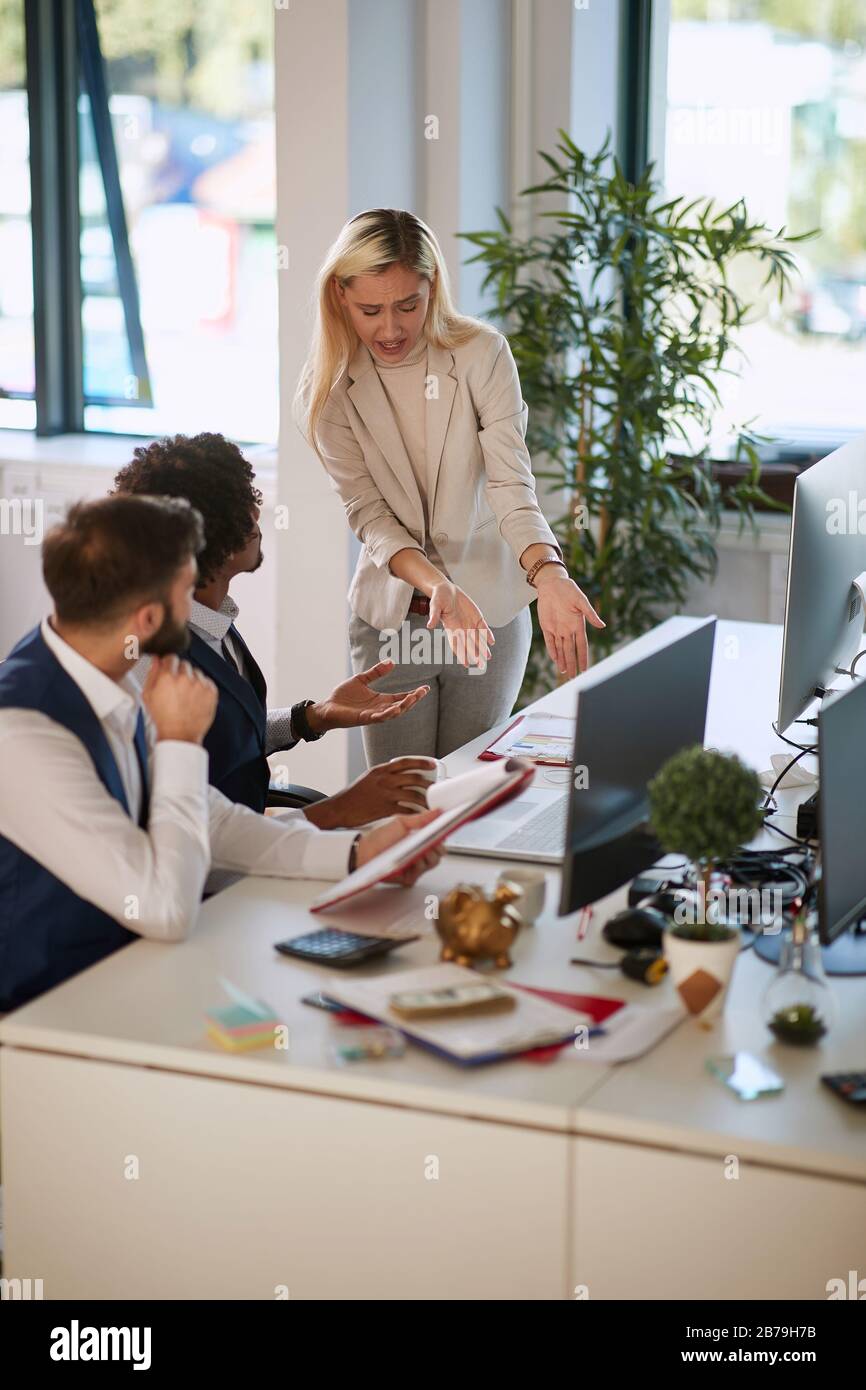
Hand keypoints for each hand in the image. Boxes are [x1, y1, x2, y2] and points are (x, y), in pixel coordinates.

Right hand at [142, 655, 217, 743]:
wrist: (180, 734)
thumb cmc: (164, 718)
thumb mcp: (148, 695)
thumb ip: (152, 674)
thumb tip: (156, 660)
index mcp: (168, 677)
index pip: (171, 657)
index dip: (168, 664)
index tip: (169, 670)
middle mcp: (185, 678)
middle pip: (184, 664)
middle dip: (180, 672)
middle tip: (176, 687)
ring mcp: (200, 684)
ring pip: (196, 672)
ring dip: (192, 679)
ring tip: (186, 695)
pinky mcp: (211, 691)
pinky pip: (207, 681)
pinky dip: (202, 687)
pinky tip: (194, 698)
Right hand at [304, 758, 436, 828]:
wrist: (339, 808)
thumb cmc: (353, 795)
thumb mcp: (368, 778)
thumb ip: (384, 776)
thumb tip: (400, 778)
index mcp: (380, 770)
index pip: (405, 762)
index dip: (421, 763)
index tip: (432, 765)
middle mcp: (384, 780)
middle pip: (414, 778)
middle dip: (428, 783)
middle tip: (435, 788)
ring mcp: (385, 794)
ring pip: (413, 794)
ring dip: (425, 800)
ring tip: (430, 803)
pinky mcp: (385, 808)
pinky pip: (406, 809)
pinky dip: (415, 812)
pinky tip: (419, 814)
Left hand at [307, 661, 428, 731]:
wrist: (327, 707)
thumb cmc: (343, 696)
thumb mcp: (361, 679)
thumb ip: (376, 672)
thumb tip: (391, 662)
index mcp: (381, 700)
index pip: (401, 698)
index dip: (413, 694)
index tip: (425, 688)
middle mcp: (380, 708)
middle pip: (402, 706)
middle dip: (413, 700)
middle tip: (423, 691)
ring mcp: (373, 715)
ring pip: (394, 712)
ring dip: (404, 706)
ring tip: (414, 698)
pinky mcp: (364, 718)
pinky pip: (380, 717)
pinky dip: (389, 714)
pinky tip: (396, 709)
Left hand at [356, 807, 442, 885]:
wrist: (363, 851)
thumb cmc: (380, 837)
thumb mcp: (401, 822)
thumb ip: (421, 818)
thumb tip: (438, 811)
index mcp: (420, 839)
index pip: (440, 839)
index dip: (444, 834)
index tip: (446, 829)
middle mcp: (419, 853)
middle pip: (440, 852)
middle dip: (438, 846)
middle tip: (433, 840)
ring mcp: (415, 866)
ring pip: (433, 862)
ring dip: (428, 854)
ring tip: (421, 848)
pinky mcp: (408, 877)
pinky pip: (420, 873)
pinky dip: (418, 865)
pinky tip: (413, 859)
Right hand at [428, 581, 493, 668]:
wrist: (446, 589)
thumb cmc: (438, 598)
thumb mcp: (435, 606)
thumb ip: (434, 616)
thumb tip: (429, 625)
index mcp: (451, 628)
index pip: (457, 644)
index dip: (461, 654)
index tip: (466, 664)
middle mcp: (461, 628)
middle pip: (469, 644)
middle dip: (475, 654)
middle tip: (480, 665)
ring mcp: (469, 623)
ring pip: (478, 638)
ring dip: (483, 648)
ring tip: (488, 658)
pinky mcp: (476, 617)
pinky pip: (483, 628)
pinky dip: (487, 634)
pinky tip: (492, 642)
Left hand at [535, 569, 604, 678]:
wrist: (552, 583)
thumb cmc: (569, 589)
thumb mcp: (581, 600)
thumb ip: (590, 614)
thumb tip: (602, 626)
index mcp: (578, 625)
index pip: (582, 646)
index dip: (583, 658)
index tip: (585, 669)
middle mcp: (568, 629)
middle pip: (571, 651)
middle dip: (572, 664)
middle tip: (573, 678)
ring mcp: (557, 629)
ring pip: (561, 649)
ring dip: (562, 660)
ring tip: (565, 673)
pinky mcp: (547, 626)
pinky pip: (550, 642)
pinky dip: (552, 651)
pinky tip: (555, 660)